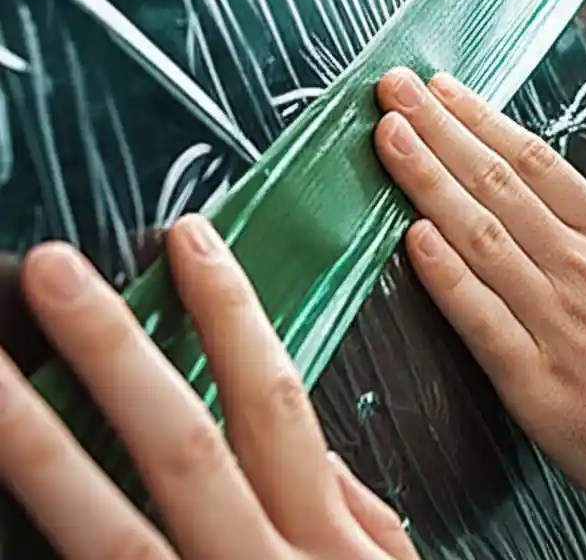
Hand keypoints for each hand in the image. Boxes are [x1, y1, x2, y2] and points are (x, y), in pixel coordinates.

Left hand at [0, 217, 417, 559]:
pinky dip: (38, 524)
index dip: (231, 317)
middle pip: (184, 446)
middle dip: (117, 353)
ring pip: (107, 526)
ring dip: (35, 443)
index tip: (190, 243)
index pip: (275, 404)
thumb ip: (362, 514)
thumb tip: (323, 447)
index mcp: (330, 544)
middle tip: (57, 272)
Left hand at [372, 68, 585, 537]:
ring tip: (387, 137)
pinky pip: (481, 319)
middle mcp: (582, 270)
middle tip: (393, 87)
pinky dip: (446, 276)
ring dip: (428, 181)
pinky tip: (413, 239)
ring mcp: (557, 323)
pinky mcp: (537, 383)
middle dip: (439, 129)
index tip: (441, 89)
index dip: (482, 120)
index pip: (537, 162)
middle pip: (498, 184)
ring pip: (480, 237)